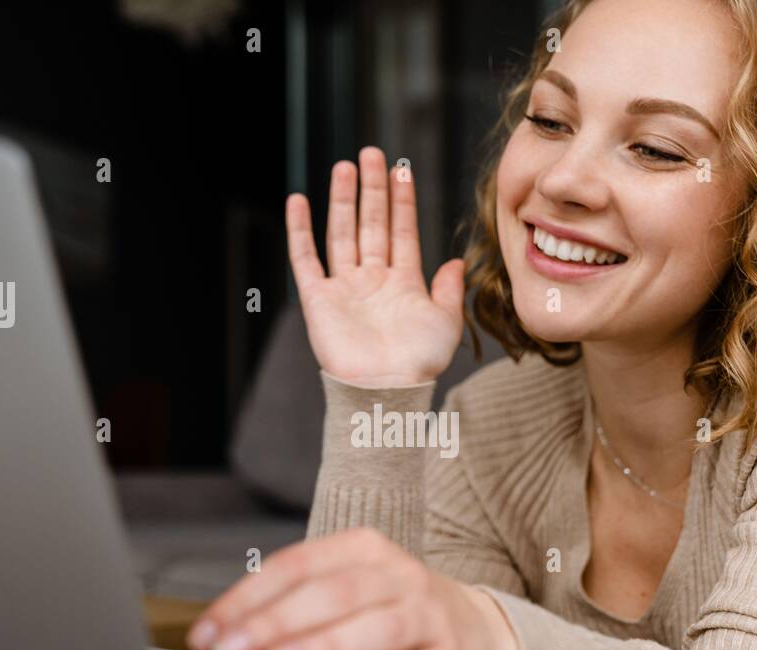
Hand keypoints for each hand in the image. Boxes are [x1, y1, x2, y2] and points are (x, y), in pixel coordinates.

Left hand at [186, 528, 519, 649]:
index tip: (208, 632)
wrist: (478, 632)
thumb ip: (291, 605)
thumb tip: (222, 632)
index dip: (247, 599)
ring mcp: (428, 617)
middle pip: (331, 594)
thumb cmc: (397, 611)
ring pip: (375, 627)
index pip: (296, 566)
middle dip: (274, 622)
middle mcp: (398, 577)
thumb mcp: (349, 589)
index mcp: (364, 550)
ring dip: (325, 646)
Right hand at [286, 146, 465, 387]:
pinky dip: (299, 230)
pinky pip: (305, 258)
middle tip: (373, 153)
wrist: (386, 388)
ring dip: (343, 199)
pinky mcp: (318, 299)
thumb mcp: (446, 321)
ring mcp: (345, 288)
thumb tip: (458, 262)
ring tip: (346, 165)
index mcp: (404, 284)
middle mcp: (373, 281)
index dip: (402, 200)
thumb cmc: (418, 363)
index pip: (402, 231)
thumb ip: (451, 290)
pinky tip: (298, 200)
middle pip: (371, 224)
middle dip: (373, 189)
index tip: (402, 168)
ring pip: (342, 233)